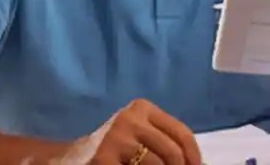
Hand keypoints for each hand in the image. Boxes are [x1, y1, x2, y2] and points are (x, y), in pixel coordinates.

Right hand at [64, 98, 202, 164]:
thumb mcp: (139, 136)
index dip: (194, 156)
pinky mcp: (103, 159)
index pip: (181, 132)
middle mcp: (129, 119)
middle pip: (172, 152)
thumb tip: (198, 163)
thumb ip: (164, 143)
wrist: (71, 159)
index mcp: (142, 109)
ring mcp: (115, 139)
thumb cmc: (115, 150)